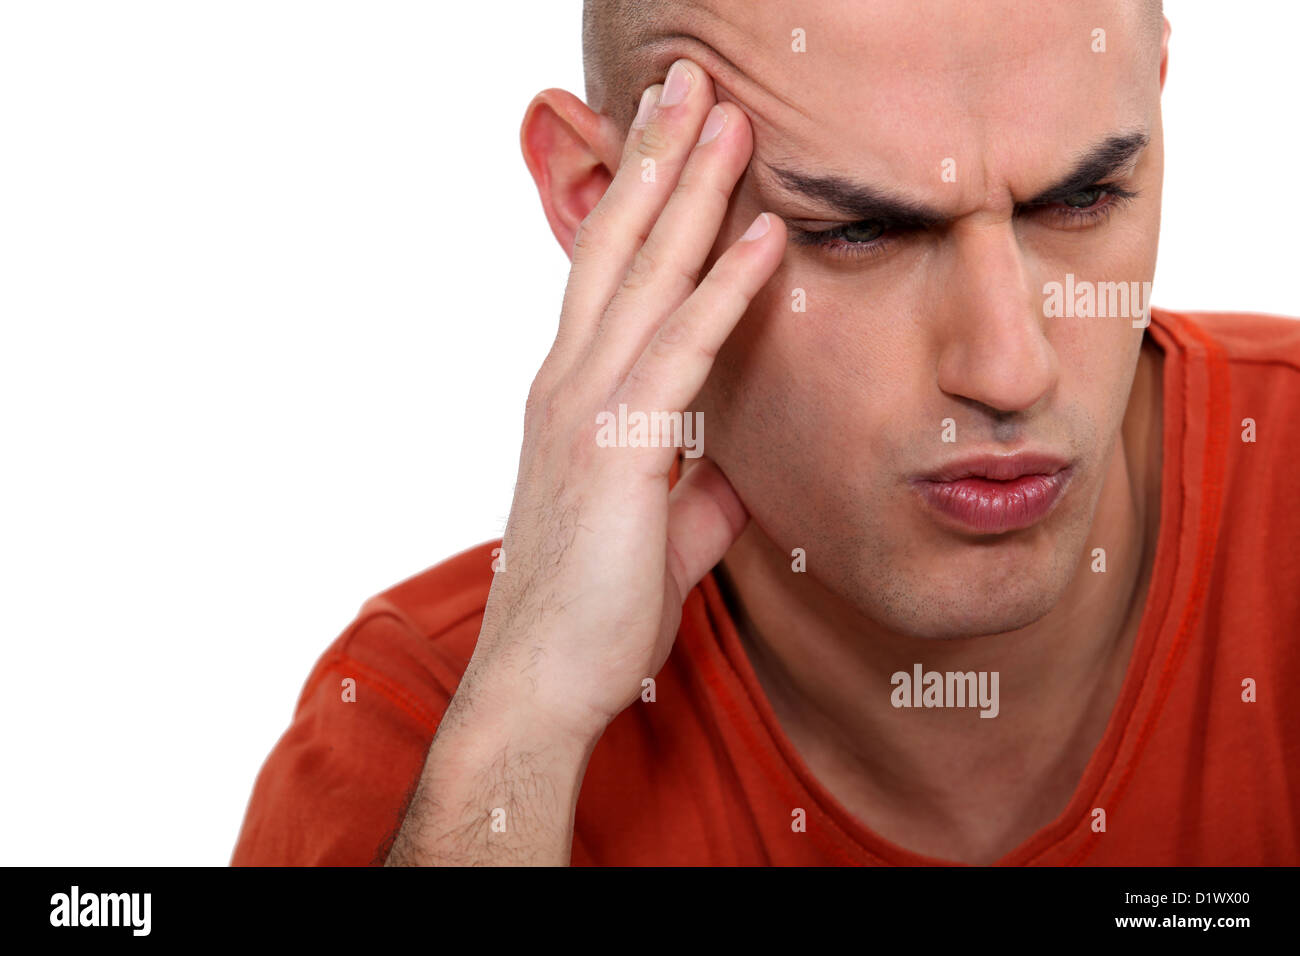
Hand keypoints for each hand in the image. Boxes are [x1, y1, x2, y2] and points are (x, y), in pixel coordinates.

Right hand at [467, 57, 785, 742]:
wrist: (542, 683)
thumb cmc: (592, 613)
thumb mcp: (657, 536)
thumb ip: (693, 490)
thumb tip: (729, 474)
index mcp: (575, 394)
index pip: (612, 275)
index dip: (644, 200)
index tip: (675, 139)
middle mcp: (569, 381)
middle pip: (617, 246)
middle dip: (656, 158)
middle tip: (688, 81)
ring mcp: (584, 408)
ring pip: (643, 276)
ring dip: (689, 191)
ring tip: (723, 112)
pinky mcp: (615, 448)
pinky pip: (679, 351)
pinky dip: (722, 289)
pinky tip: (760, 233)